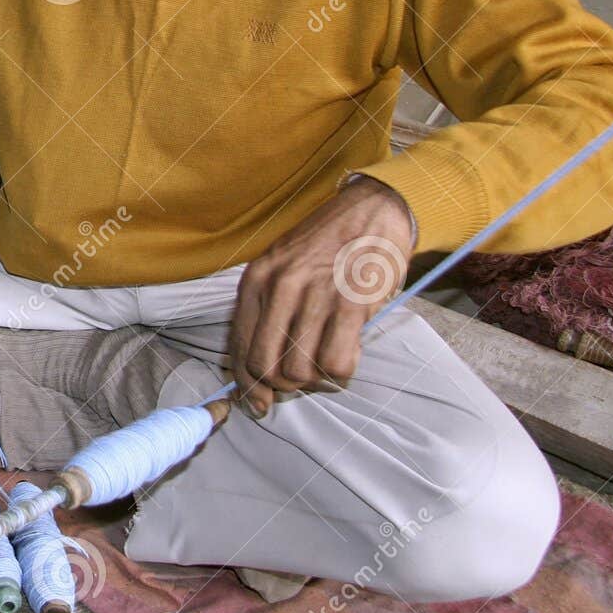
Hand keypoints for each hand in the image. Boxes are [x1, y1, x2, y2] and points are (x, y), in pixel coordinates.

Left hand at [231, 177, 413, 418]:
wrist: (373, 210)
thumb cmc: (326, 244)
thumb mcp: (281, 265)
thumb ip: (266, 310)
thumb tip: (257, 371)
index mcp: (256, 279)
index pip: (239, 348)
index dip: (248, 385)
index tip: (258, 402)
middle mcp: (280, 287)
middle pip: (266, 366)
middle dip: (281, 386)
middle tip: (300, 382)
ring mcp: (315, 295)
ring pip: (299, 370)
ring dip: (314, 380)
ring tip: (326, 361)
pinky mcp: (351, 304)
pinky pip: (336, 363)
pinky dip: (341, 371)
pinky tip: (348, 352)